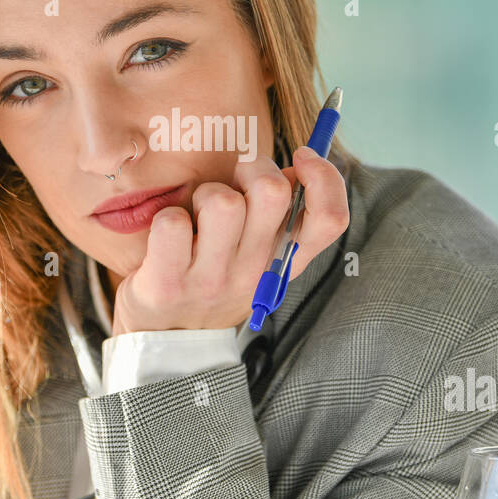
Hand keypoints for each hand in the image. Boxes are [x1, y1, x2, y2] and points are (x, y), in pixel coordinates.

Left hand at [109, 146, 349, 334]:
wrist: (170, 341)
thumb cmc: (217, 279)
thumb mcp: (260, 255)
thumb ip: (280, 214)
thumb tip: (295, 167)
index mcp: (284, 261)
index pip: (330, 219)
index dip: (324, 177)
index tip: (302, 157)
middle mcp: (254, 271)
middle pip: (272, 191)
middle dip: (252, 167)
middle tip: (236, 181)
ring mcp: (211, 280)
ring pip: (221, 201)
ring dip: (205, 193)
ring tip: (198, 215)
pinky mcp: (167, 284)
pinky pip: (172, 222)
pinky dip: (167, 217)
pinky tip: (170, 236)